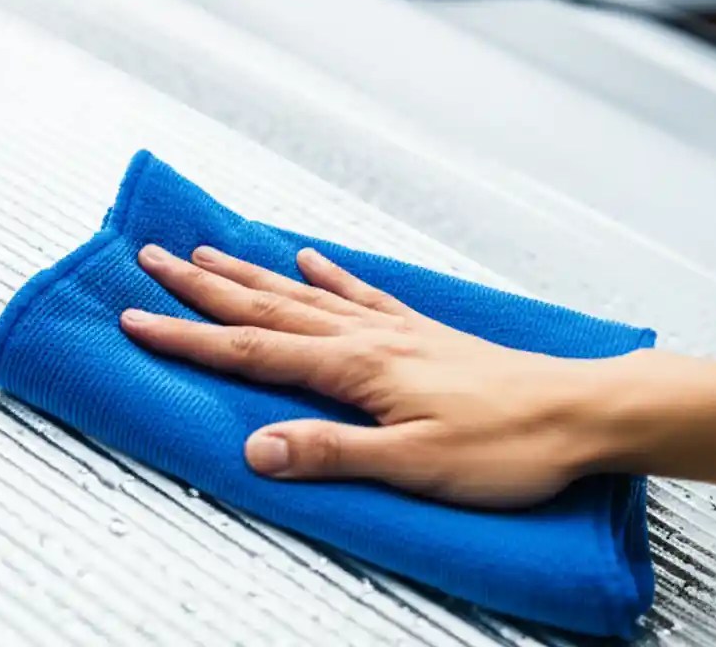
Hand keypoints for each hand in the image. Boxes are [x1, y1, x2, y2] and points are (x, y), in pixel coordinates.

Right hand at [120, 244, 648, 507]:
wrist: (579, 413)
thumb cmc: (506, 445)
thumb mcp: (413, 465)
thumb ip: (331, 454)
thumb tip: (256, 449)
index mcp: (355, 368)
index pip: (252, 351)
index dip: (189, 337)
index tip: (136, 319)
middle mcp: (367, 337)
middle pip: (267, 305)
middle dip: (203, 287)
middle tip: (152, 261)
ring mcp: (394, 330)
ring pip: (304, 292)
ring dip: (250, 273)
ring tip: (209, 251)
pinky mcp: (420, 334)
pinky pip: (360, 293)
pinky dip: (329, 273)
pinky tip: (311, 257)